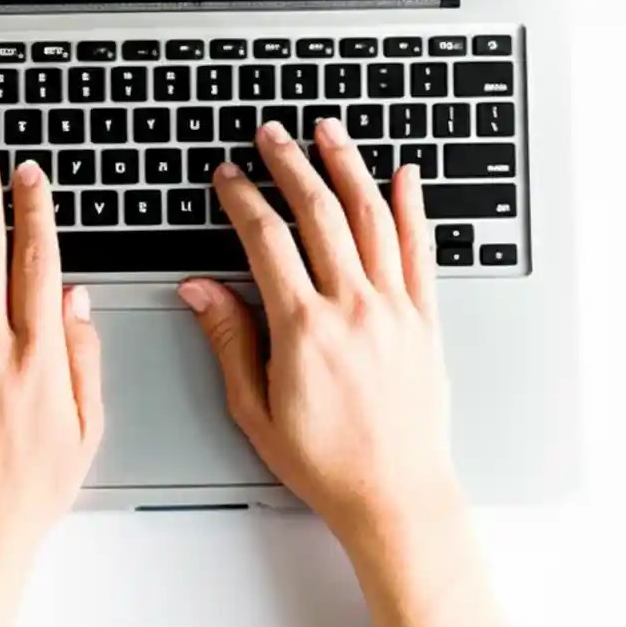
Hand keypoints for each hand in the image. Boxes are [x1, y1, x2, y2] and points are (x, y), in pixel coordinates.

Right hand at [179, 118, 453, 534]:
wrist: (395, 494)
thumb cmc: (324, 462)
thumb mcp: (254, 408)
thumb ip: (228, 340)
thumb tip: (200, 289)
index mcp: (303, 329)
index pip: (266, 241)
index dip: (241, 199)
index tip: (228, 176)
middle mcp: (353, 309)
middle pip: (318, 214)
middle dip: (289, 165)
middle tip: (270, 135)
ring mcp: (394, 310)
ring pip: (371, 218)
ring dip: (347, 167)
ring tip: (327, 132)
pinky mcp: (425, 321)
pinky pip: (419, 250)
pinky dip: (411, 208)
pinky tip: (404, 177)